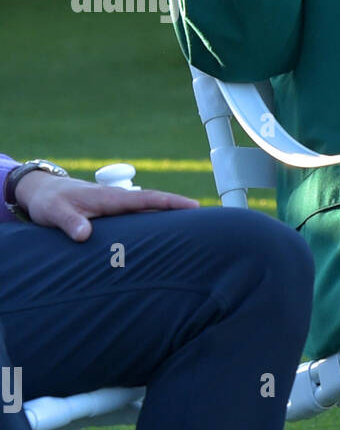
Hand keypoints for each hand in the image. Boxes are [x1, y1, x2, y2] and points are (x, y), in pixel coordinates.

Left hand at [15, 172, 197, 241]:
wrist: (41, 192)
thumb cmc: (49, 201)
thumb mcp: (54, 212)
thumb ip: (69, 222)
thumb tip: (84, 235)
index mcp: (111, 197)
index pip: (148, 199)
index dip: (171, 203)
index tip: (194, 207)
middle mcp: (119, 200)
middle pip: (157, 204)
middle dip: (181, 210)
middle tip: (208, 221)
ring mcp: (118, 206)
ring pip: (149, 211)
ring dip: (170, 218)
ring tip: (194, 232)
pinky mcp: (114, 214)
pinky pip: (139, 217)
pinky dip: (154, 222)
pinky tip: (163, 236)